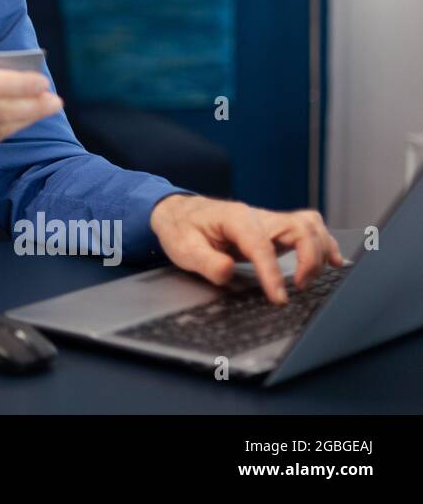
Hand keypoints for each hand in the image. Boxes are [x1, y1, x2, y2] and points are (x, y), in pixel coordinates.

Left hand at [150, 194, 345, 304]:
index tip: (278, 298)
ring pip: (309, 225)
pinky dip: (324, 243)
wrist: (179, 212)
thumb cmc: (181, 229)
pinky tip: (332, 261)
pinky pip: (307, 229)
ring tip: (315, 278)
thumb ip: (205, 261)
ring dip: (320, 250)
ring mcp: (268, 221)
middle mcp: (257, 216)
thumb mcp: (182, 248)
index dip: (272, 273)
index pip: (261, 245)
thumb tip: (227, 271)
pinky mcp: (274, 229)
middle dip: (308, 258)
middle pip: (298, 228)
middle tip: (299, 287)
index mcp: (235, 219)